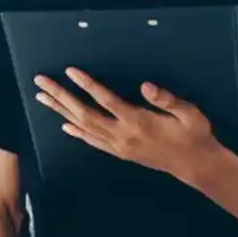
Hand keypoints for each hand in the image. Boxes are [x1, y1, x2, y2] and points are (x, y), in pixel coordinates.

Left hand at [33, 68, 220, 177]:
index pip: (106, 100)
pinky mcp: (120, 153)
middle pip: (84, 113)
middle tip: (41, 82)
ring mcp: (119, 146)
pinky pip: (93, 142)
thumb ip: (166, 99)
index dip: (87, 85)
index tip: (70, 71)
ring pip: (83, 127)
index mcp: (138, 122)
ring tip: (43, 98)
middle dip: (61, 96)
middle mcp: (123, 135)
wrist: (196, 165)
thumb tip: (146, 86)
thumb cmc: (194, 134)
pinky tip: (64, 125)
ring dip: (61, 111)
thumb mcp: (189, 113)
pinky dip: (77, 132)